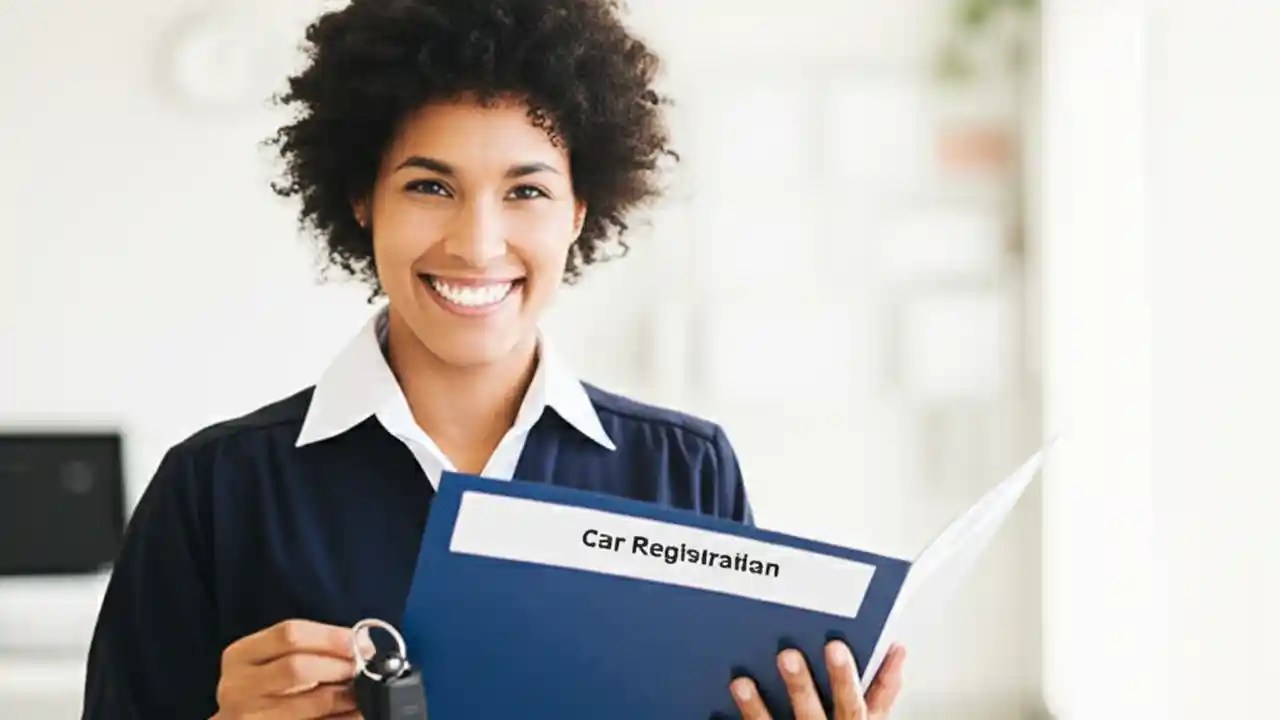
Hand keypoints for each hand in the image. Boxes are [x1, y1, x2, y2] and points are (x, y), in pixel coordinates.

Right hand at [211, 619, 371, 718]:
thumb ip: (312, 646)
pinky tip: (354, 712)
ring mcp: (250, 717)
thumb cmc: (265, 685)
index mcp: (240, 656)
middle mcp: (239, 687)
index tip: (357, 642)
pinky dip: (343, 718)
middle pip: (298, 668)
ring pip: (311, 703)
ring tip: (360, 691)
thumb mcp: (273, 659)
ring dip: (346, 696)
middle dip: (338, 666)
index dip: (330, 637)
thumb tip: (362, 643)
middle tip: (360, 668)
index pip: (289, 634)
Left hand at [729, 641, 905, 719]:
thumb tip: (895, 651)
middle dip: (802, 687)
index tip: (835, 646)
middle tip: (786, 656)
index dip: (847, 679)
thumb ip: (882, 692)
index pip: (857, 706)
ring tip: (741, 682)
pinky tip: (722, 709)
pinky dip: (743, 719)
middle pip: (812, 716)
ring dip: (758, 708)